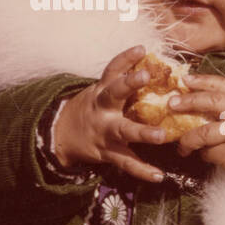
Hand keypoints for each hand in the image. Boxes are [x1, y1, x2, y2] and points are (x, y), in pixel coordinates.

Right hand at [51, 45, 166, 182]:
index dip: (126, 58)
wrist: (62, 135)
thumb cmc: (93, 109)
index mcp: (103, 92)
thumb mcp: (102, 92)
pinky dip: (142, 170)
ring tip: (162, 136)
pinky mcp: (107, 152)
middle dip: (129, 83)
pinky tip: (159, 175)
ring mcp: (105, 131)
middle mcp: (103, 109)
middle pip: (114, 93)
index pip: (113, 70)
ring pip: (124, 130)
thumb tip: (157, 66)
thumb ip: (124, 83)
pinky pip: (126, 162)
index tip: (141, 48)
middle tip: (146, 75)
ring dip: (143, 133)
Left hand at [168, 73, 224, 196]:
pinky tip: (209, 157)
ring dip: (188, 140)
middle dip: (188, 101)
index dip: (202, 80)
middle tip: (172, 104)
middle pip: (211, 102)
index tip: (184, 79)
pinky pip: (210, 153)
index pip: (224, 85)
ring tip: (183, 145)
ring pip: (204, 132)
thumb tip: (199, 100)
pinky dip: (206, 155)